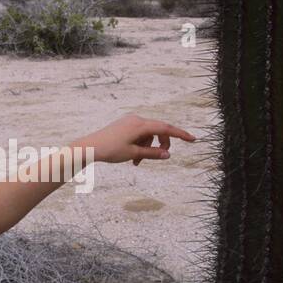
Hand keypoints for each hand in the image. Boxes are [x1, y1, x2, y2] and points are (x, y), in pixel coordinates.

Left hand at [74, 113, 196, 165]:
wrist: (90, 147)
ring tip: (138, 163)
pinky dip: (141, 145)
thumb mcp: (134, 154)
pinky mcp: (124, 126)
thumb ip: (152, 154)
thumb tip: (168, 155)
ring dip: (148, 148)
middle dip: (161, 145)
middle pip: (158, 131)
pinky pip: (139, 134)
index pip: (166, 128)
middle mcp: (137, 120)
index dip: (181, 134)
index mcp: (140, 125)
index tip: (193, 139)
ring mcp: (130, 122)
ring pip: (148, 134)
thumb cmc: (110, 150)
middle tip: (161, 157)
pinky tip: (133, 158)